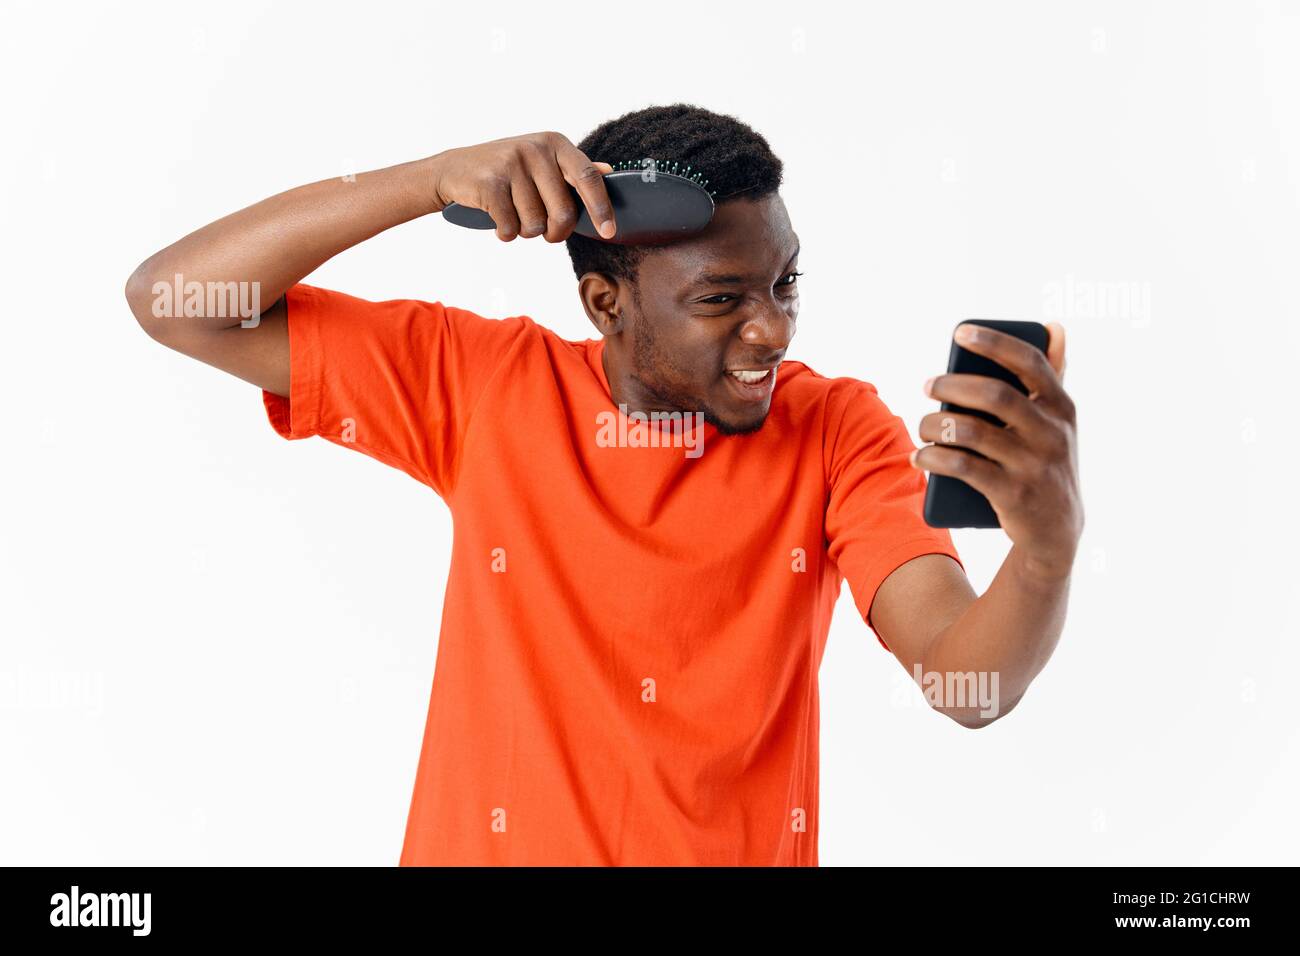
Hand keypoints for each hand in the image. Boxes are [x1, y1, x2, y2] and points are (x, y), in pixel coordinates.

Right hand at [429, 131, 616, 241]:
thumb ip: (573, 169)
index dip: (601, 207)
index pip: (588, 177)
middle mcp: (535, 149)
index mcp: (555, 144)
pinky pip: (510, 227)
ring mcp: (511, 164)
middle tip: (546, 231)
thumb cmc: (506, 172)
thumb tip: (609, 172)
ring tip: (514, 215)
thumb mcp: (542, 162)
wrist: (454, 171)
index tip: (609, 231)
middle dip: (556, 232)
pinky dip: (505, 233)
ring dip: (526, 231)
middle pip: (563, 212)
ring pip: (536, 224)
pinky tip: (497, 219)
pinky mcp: (490, 183)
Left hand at [912, 322, 1082, 579]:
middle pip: (995, 395)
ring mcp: (1034, 465)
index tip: (960, 333)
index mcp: (1062, 407)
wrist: (1057, 532)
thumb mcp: (1058, 422)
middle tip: (927, 385)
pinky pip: (963, 468)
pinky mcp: (1013, 495)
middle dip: (952, 385)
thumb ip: (1053, 378)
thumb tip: (1053, 325)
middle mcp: (1053, 433)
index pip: (1030, 362)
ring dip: (935, 424)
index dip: (994, 343)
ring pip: (972, 431)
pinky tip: (919, 456)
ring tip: (922, 425)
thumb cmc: (1046, 462)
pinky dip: (934, 458)